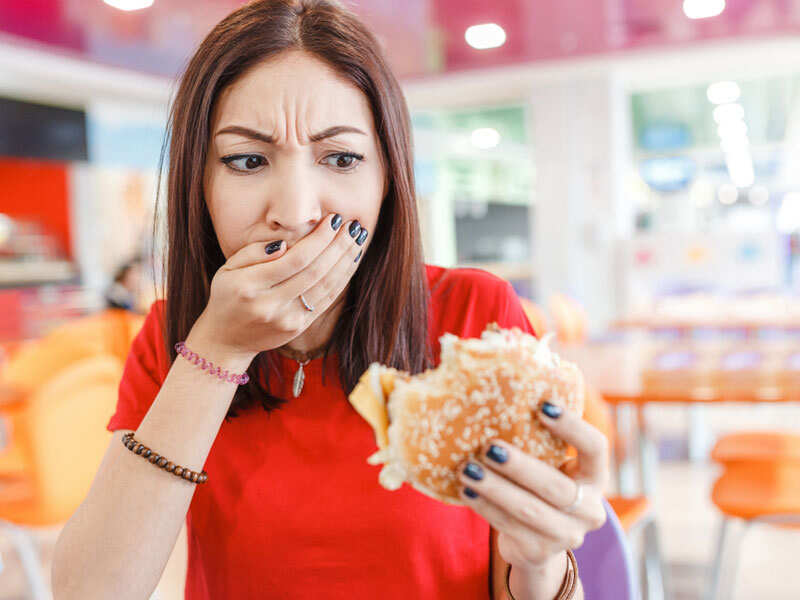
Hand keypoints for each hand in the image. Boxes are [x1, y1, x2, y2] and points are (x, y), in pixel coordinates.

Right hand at [189, 213, 366, 360]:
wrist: (226, 339)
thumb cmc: (227, 296)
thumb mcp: (228, 269)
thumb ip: (254, 252)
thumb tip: (286, 243)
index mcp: (250, 286)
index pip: (294, 260)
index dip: (318, 239)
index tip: (333, 220)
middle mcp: (270, 305)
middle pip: (314, 272)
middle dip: (338, 246)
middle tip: (353, 226)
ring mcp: (286, 320)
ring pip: (324, 287)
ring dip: (345, 261)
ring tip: (358, 239)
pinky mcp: (298, 328)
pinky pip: (326, 300)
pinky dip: (341, 279)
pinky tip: (351, 261)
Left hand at [457, 401, 608, 570]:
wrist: (535, 543)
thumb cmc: (536, 487)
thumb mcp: (548, 464)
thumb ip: (535, 440)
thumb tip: (492, 390)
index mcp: (595, 476)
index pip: (596, 447)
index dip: (572, 427)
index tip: (542, 405)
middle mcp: (590, 508)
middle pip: (556, 486)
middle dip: (521, 467)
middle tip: (490, 447)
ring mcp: (568, 535)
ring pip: (530, 510)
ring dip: (495, 489)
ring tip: (467, 469)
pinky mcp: (541, 552)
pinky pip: (510, 527)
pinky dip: (485, 507)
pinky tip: (466, 491)